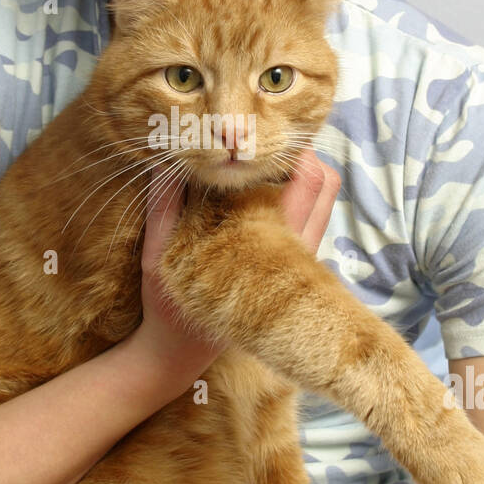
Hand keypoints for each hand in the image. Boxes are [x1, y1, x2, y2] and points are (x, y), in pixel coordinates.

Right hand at [133, 148, 340, 376]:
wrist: (182, 351)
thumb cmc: (168, 302)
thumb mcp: (157, 253)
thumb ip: (163, 207)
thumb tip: (165, 161)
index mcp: (267, 241)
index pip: (306, 180)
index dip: (293, 148)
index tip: (264, 132)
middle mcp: (294, 247)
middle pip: (325, 182)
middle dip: (303, 154)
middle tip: (265, 142)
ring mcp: (299, 258)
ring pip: (324, 200)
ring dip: (301, 174)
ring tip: (261, 164)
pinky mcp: (295, 266)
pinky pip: (313, 218)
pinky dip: (297, 195)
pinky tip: (259, 192)